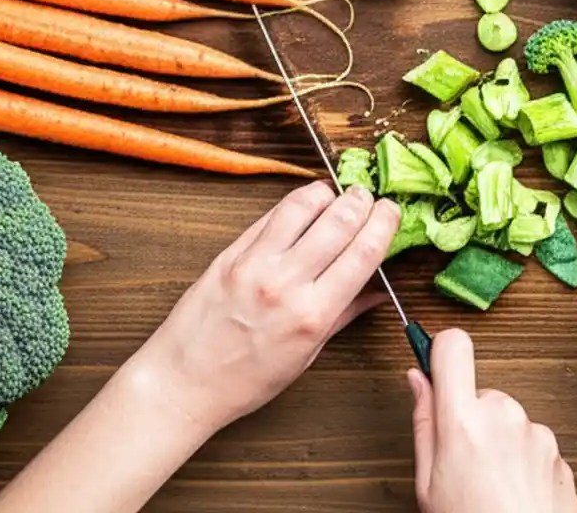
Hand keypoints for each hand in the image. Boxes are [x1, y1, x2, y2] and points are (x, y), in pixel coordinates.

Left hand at [132, 181, 400, 430]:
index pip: (363, 254)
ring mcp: (255, 265)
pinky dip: (294, 204)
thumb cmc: (245, 379)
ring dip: (327, 193)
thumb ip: (345, 315)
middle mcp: (285, 284)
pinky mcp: (230, 254)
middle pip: (338, 222)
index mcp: (312, 314)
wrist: (185, 381)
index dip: (383, 224)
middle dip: (360, 202)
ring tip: (338, 194)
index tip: (391, 211)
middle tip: (369, 196)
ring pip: (302, 207)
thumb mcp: (307, 355)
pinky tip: (305, 204)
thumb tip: (379, 291)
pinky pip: (269, 216)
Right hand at [409, 329, 576, 512]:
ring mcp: (537, 432)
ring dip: (498, 441)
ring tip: (489, 485)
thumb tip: (417, 381)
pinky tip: (512, 492)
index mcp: (464, 420)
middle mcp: (505, 415)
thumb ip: (423, 422)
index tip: (434, 361)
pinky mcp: (559, 451)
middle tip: (461, 461)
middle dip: (469, 416)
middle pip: (480, 391)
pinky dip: (521, 461)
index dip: (441, 349)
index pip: (454, 345)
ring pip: (507, 418)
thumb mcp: (429, 482)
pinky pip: (531, 442)